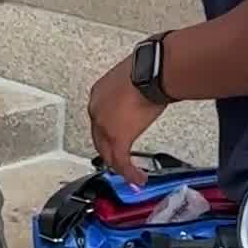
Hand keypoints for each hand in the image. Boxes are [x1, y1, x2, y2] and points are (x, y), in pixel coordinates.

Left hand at [85, 60, 158, 183]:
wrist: (151, 72)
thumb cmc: (148, 68)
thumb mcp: (135, 79)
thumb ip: (135, 90)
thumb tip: (148, 89)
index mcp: (99, 94)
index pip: (99, 120)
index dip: (108, 133)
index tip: (117, 140)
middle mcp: (96, 110)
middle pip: (99, 140)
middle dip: (110, 154)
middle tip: (121, 163)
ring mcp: (104, 126)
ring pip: (108, 154)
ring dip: (119, 166)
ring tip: (130, 174)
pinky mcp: (117, 138)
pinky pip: (121, 162)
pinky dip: (129, 173)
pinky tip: (138, 179)